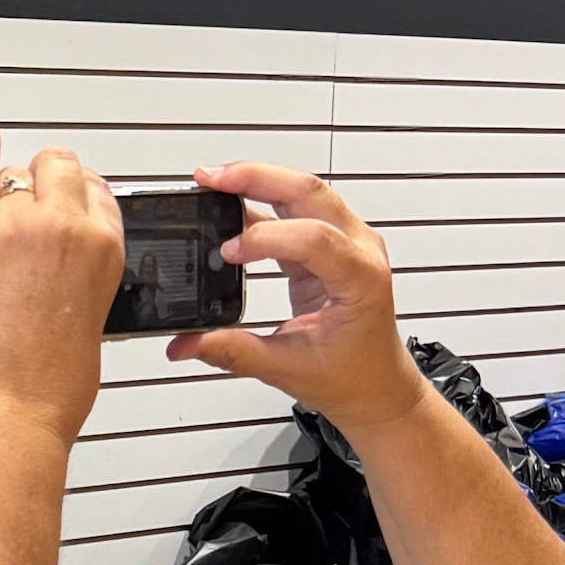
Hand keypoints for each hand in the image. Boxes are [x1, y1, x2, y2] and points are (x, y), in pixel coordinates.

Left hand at [0, 127, 122, 438]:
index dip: (81, 196)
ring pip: (17, 172)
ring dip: (14, 188)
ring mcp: (15, 223)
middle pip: (59, 167)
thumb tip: (70, 253)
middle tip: (38, 205)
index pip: (99, 190)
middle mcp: (64, 224)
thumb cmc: (53, 379)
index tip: (71, 202)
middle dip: (50, 181)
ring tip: (7, 212)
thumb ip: (88, 269)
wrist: (10, 404)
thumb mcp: (97, 316)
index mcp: (105, 246)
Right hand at [172, 161, 426, 448]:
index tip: (226, 253)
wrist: (378, 386)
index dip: (264, 238)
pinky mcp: (330, 243)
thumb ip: (234, 352)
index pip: (313, 237)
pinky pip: (297, 209)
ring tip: (213, 182)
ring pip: (304, 191)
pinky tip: (228, 202)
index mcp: (361, 279)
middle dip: (257, 178)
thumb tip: (187, 342)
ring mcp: (348, 241)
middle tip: (210, 179)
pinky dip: (262, 200)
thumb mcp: (289, 369)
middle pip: (309, 192)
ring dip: (258, 180)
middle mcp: (360, 249)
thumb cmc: (353, 377)